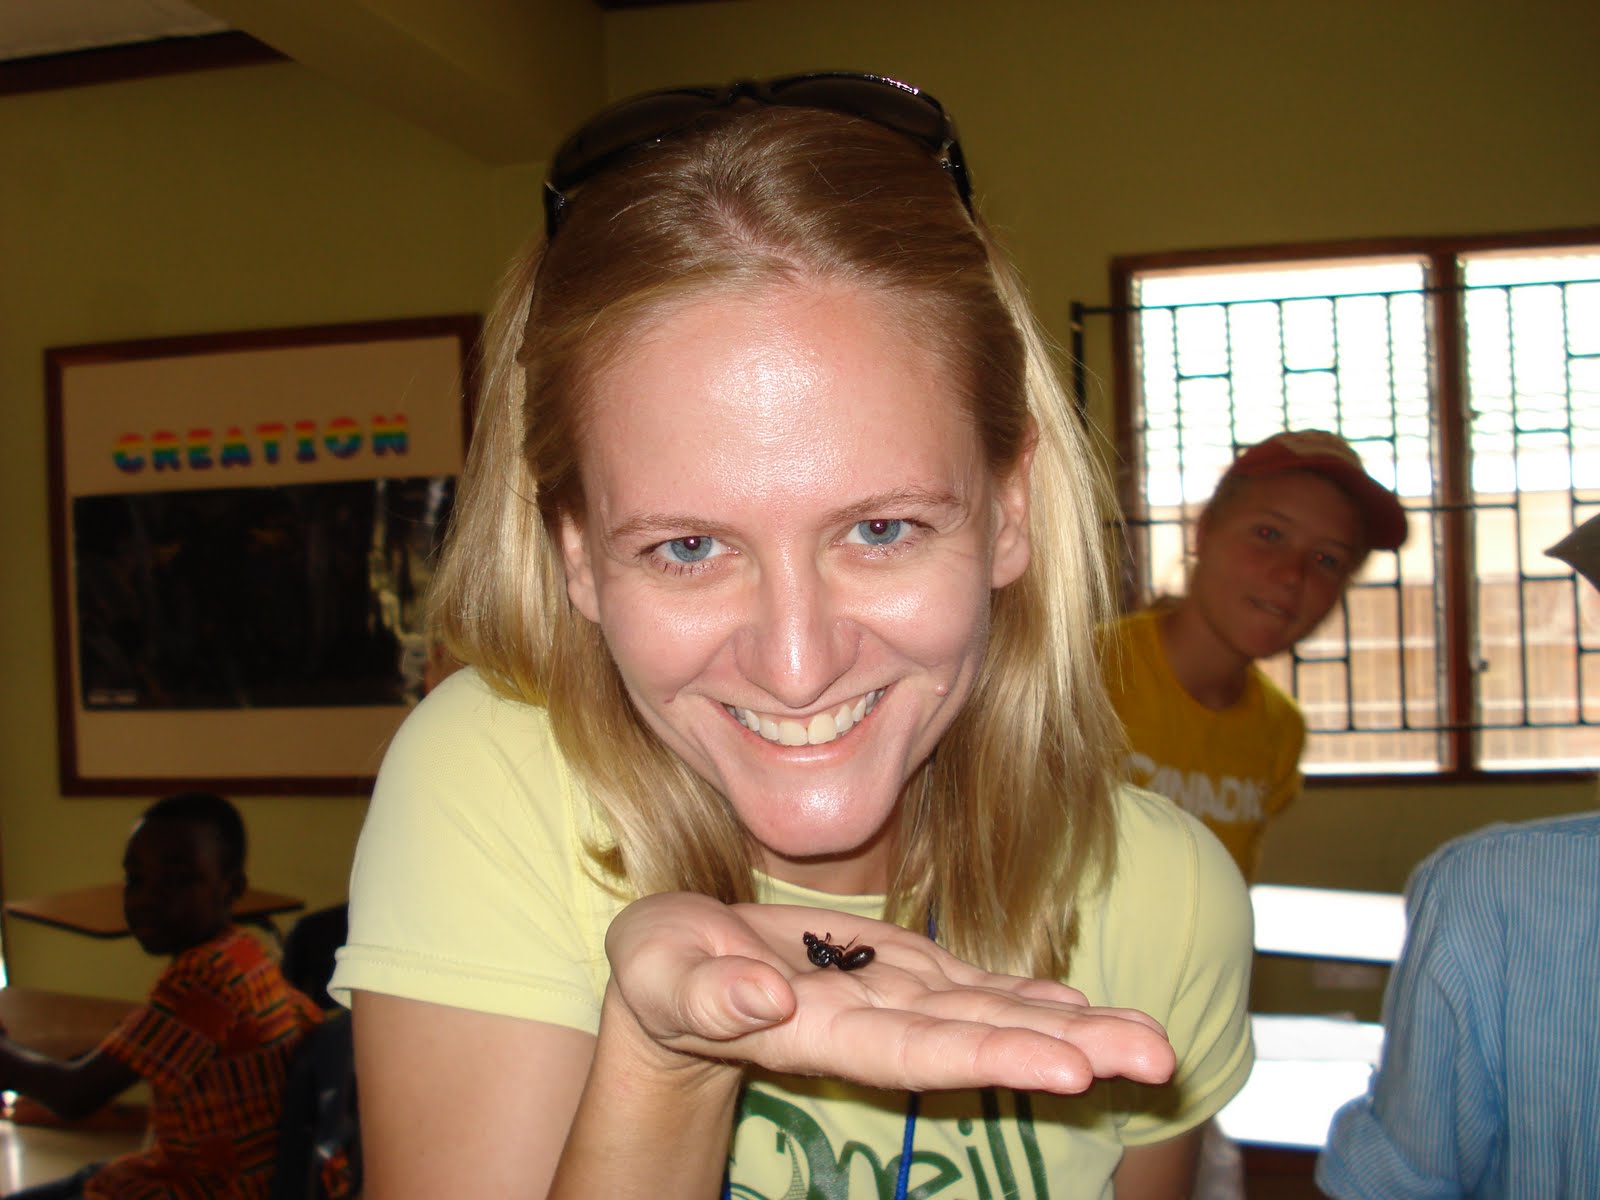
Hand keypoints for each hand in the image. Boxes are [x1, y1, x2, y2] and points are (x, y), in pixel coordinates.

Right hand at [604, 892, 1174, 1094]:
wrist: (674, 977)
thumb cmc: (656, 973)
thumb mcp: (658, 973)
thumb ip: (707, 992)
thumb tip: (764, 996)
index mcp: (816, 1030)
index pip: (915, 1049)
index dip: (991, 1054)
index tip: (1070, 1067)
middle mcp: (871, 1025)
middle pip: (979, 1038)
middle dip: (1069, 1048)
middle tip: (1156, 1057)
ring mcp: (891, 1000)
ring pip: (992, 1013)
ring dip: (1074, 1027)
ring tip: (1151, 1040)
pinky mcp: (895, 974)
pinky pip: (972, 988)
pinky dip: (1028, 997)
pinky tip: (1084, 1009)